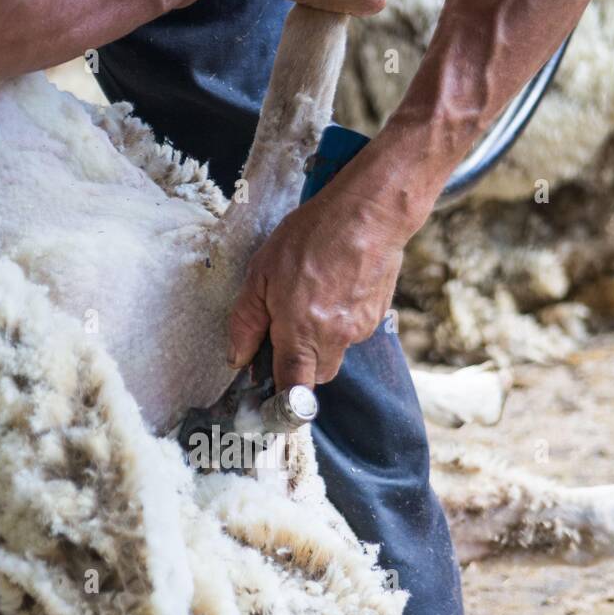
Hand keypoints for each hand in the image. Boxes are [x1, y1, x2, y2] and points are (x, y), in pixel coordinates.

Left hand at [227, 184, 407, 389]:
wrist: (370, 212)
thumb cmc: (311, 236)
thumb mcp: (261, 273)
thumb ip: (246, 322)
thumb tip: (237, 358)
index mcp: (300, 334)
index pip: (293, 392)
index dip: (281, 402)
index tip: (270, 396)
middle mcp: (333, 340)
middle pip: (314, 376)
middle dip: (298, 363)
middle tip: (286, 326)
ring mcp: (359, 330)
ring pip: (333, 353)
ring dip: (319, 338)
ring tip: (313, 294)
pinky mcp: (376, 317)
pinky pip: (352, 332)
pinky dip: (340, 319)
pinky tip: (335, 286)